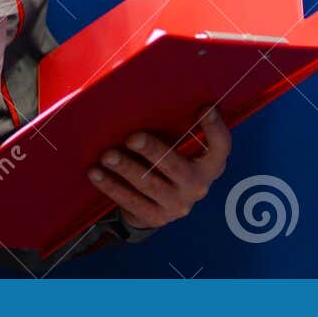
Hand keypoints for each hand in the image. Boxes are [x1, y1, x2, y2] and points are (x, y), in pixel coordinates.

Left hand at [85, 107, 232, 230]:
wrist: (161, 205)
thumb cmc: (169, 163)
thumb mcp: (180, 149)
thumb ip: (175, 130)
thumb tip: (145, 99)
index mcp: (210, 165)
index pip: (220, 146)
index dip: (215, 128)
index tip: (204, 107)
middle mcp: (198, 186)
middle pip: (176, 167)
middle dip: (153, 151)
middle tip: (132, 138)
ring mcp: (177, 205)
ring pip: (148, 185)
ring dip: (126, 169)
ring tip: (108, 155)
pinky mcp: (156, 217)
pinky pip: (131, 201)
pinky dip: (112, 186)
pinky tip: (97, 173)